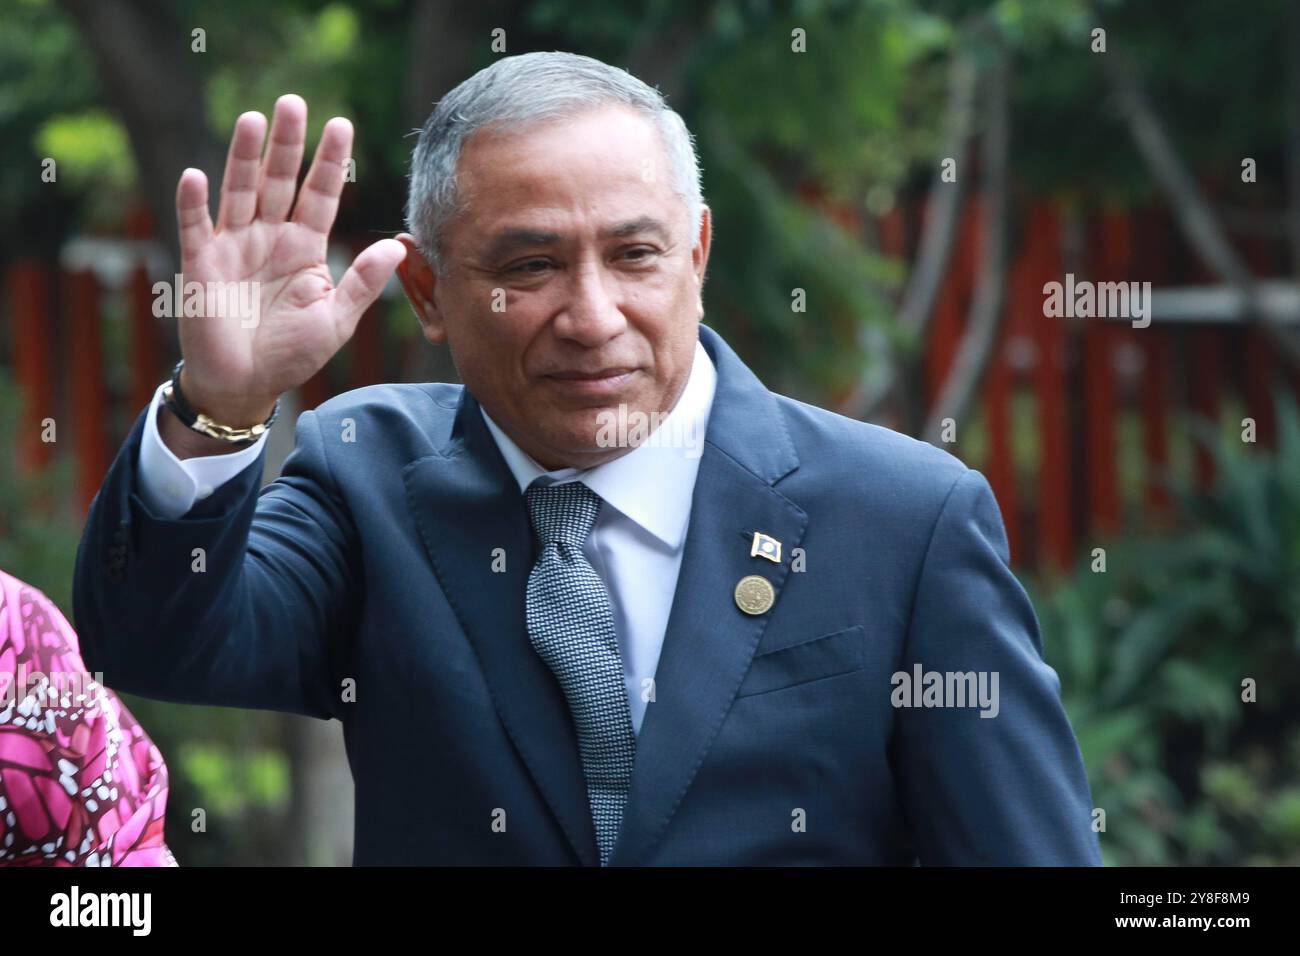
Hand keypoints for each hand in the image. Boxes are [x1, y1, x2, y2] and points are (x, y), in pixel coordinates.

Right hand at [173, 93, 405, 425]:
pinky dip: (194, 202)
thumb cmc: (291, 354)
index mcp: (305, 248)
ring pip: (240, 191)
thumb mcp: (336, 320)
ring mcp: (234, 246)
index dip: (330, 162)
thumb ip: (363, 281)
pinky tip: (197, 176)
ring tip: (255, 120)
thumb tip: (398, 244)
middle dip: (288, 144)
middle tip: (294, 102)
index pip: (321, 195)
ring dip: (245, 157)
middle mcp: (270, 238)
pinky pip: (196, 226)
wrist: (245, 385)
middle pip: (280, 181)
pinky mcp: (201, 263)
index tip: (342, 124)